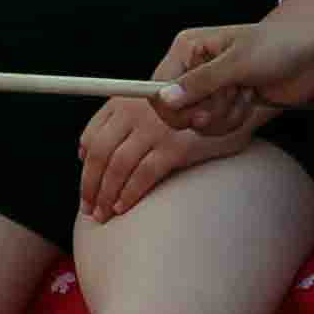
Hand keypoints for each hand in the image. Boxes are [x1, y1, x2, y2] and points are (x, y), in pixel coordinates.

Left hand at [77, 95, 246, 222]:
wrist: (231, 102)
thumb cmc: (187, 110)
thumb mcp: (148, 106)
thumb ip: (117, 120)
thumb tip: (82, 151)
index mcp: (127, 99)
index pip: (92, 134)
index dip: (84, 163)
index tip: (85, 183)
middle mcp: (137, 110)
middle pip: (100, 153)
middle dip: (89, 184)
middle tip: (88, 207)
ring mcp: (156, 128)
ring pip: (118, 166)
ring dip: (105, 194)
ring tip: (102, 214)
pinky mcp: (175, 146)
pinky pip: (143, 175)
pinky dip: (129, 193)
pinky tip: (123, 207)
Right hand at [154, 17, 313, 125]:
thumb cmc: (279, 48)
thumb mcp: (238, 63)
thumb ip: (200, 82)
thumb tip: (165, 99)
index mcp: (189, 48)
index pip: (158, 88)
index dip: (174, 109)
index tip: (199, 113)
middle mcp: (194, 68)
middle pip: (179, 112)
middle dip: (211, 110)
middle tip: (235, 92)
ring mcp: (211, 88)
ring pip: (200, 123)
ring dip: (228, 114)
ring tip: (248, 92)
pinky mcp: (226, 104)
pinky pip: (217, 128)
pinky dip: (237, 119)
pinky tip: (253, 100)